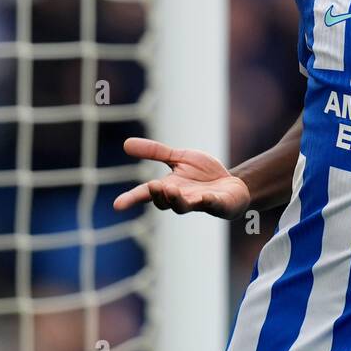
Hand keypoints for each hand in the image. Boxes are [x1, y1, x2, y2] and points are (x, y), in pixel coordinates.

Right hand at [112, 137, 250, 219]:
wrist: (233, 184)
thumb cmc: (204, 174)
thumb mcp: (179, 158)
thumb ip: (156, 152)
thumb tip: (125, 144)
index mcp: (170, 187)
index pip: (147, 194)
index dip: (132, 199)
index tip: (117, 205)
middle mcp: (182, 198)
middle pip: (165, 203)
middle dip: (158, 196)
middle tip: (154, 186)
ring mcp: (200, 203)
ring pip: (185, 207)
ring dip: (177, 200)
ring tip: (172, 189)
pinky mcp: (219, 204)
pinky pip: (213, 205)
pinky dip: (210, 202)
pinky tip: (206, 197)